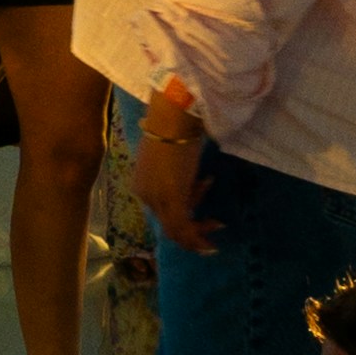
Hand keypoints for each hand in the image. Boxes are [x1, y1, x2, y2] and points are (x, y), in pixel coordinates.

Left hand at [134, 88, 217, 253]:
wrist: (172, 119)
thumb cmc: (172, 128)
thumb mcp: (170, 155)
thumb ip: (174, 171)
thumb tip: (190, 179)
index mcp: (141, 185)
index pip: (161, 207)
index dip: (187, 203)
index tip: (205, 188)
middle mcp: (145, 196)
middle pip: (167, 222)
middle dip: (191, 227)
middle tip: (213, 223)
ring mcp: (157, 199)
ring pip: (174, 230)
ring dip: (195, 235)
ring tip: (214, 230)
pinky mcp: (172, 199)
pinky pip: (183, 226)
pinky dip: (197, 236)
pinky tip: (212, 234)